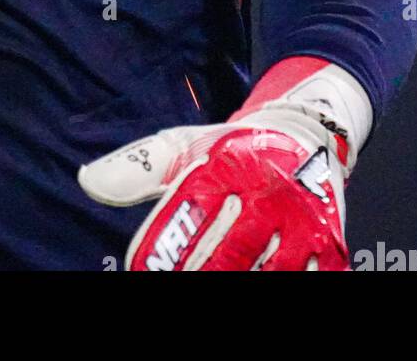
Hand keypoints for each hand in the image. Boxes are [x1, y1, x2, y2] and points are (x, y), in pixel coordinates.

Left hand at [78, 73, 358, 270]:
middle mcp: (263, 190)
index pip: (188, 214)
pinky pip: (311, 276)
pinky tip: (262, 284)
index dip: (164, 249)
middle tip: (178, 281)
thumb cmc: (233, 148)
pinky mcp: (328, 238)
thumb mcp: (185, 147)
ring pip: (268, 271)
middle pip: (228, 252)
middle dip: (202, 274)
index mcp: (223, 165)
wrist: (303, 131)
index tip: (142, 269)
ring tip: (215, 286)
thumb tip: (88, 181)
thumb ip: (138, 168)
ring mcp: (298, 217)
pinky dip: (285, 282)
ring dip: (243, 281)